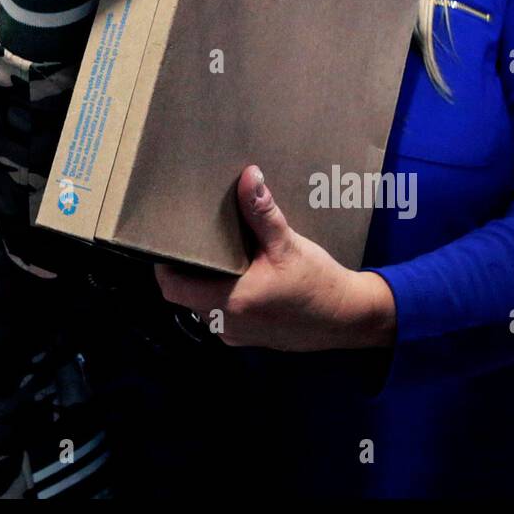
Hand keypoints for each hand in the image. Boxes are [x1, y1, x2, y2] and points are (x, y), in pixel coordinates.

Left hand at [153, 165, 396, 351]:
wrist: (349, 319)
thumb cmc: (317, 283)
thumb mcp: (288, 245)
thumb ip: (262, 213)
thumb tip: (249, 176)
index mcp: (229, 301)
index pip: (172, 289)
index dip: (164, 266)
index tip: (166, 241)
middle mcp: (226, 324)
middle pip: (185, 296)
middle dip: (185, 269)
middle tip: (190, 239)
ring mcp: (237, 335)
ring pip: (202, 307)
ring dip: (204, 283)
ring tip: (211, 252)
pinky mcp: (250, 337)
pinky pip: (221, 316)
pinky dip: (221, 295)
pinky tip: (235, 273)